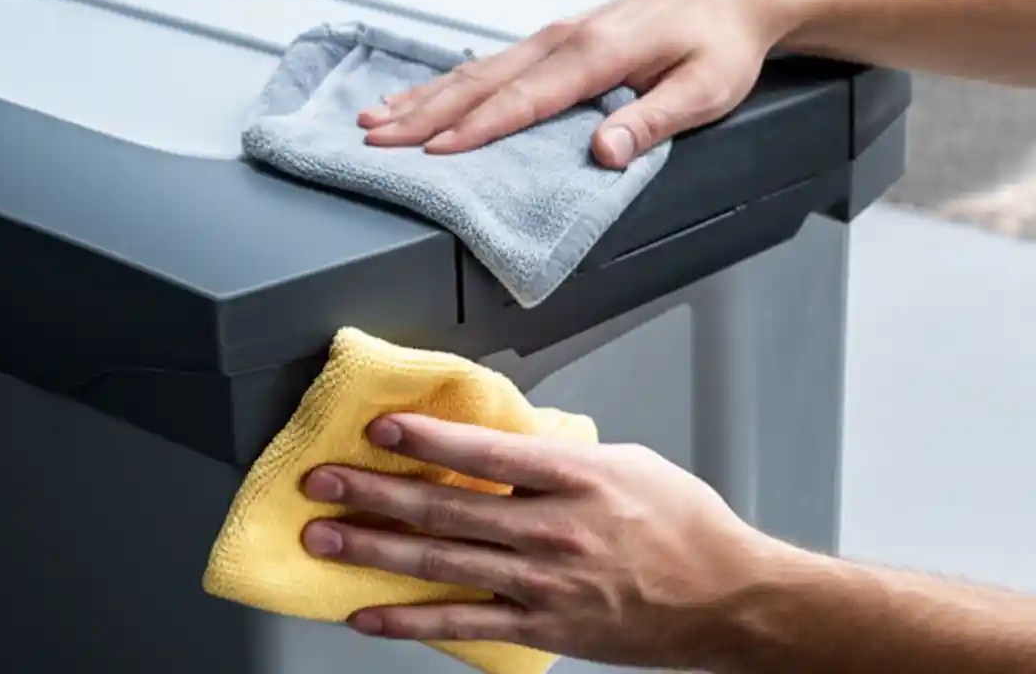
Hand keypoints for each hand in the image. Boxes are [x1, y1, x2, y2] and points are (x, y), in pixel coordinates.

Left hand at [299, 413, 792, 670]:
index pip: (484, 451)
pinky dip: (411, 619)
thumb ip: (559, 454)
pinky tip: (368, 613)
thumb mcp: (629, 464)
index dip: (425, 437)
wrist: (730, 600)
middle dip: (375, 490)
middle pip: (445, 504)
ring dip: (375, 548)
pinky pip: (464, 622)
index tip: (378, 427)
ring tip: (324, 536)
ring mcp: (543, 582)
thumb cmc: (686, 527)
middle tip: (325, 480)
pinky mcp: (542, 626)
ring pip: (442, 561)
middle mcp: (552, 528)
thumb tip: (501, 444)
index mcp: (575, 476)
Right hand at [357, 0, 798, 167]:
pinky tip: (423, 97)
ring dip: (424, 97)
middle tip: (376, 138)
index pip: (524, 99)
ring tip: (377, 118)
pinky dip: (449, 84)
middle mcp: (566, 39)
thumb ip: (653, 121)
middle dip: (424, 113)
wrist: (734, 0)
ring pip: (476, 70)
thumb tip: (605, 151)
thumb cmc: (721, 46)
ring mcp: (556, 37)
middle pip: (482, 82)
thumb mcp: (705, 91)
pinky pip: (491, 64)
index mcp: (597, 53)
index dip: (477, 129)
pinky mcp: (555, 41)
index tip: (434, 151)